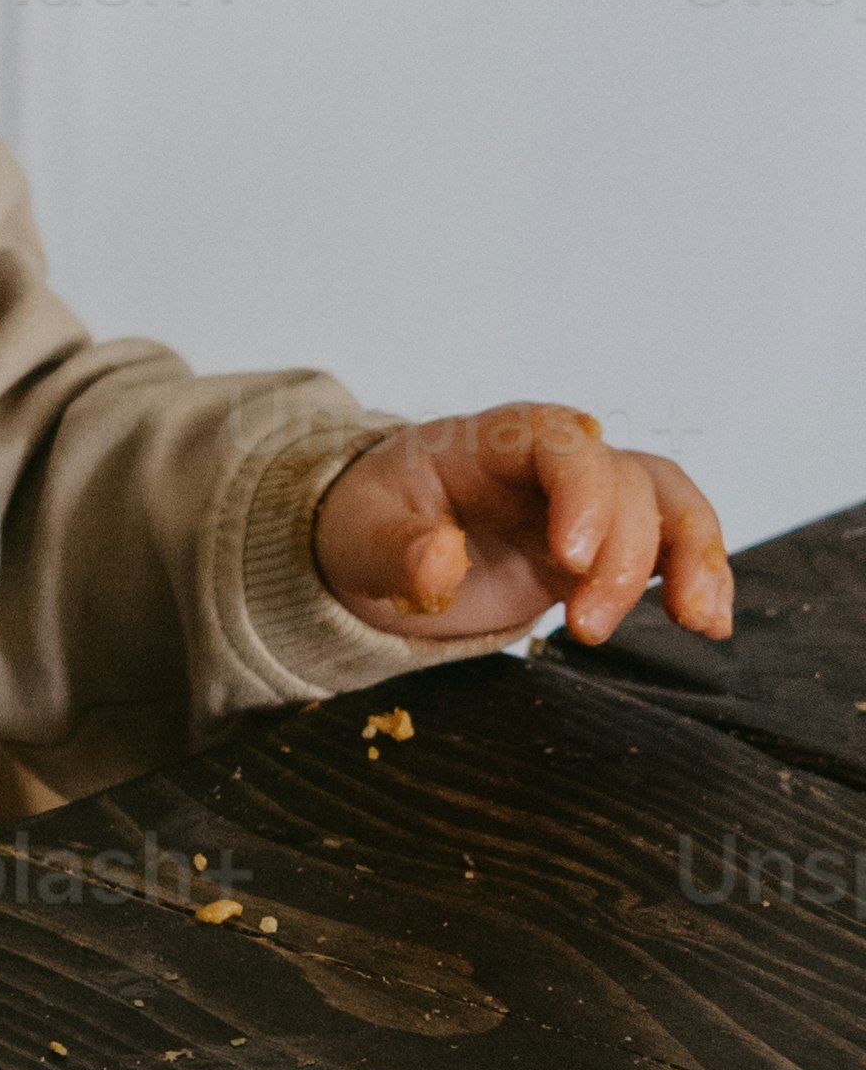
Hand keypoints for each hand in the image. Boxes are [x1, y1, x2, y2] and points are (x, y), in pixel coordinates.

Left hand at [315, 406, 729, 651]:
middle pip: (623, 483)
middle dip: (620, 557)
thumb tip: (440, 563)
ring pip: (667, 504)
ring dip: (693, 558)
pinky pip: (673, 543)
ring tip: (697, 621)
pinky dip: (700, 576)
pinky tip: (710, 622)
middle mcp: (556, 463)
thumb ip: (396, 551)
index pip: (562, 445)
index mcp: (497, 440)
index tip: (569, 558)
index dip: (581, 494)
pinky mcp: (606, 546)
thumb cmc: (372, 523)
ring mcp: (589, 502)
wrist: (381, 546)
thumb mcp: (359, 537)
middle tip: (586, 628)